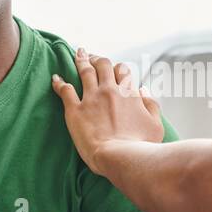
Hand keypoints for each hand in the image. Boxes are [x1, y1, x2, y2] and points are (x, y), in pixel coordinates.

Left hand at [51, 48, 163, 175]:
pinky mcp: (75, 110)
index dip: (119, 68)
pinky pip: (65, 90)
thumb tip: (143, 90)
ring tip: (78, 54)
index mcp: (129, 93)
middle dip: (98, 58)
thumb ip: (151, 105)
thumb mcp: (156, 125)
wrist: (120, 157)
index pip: (123, 71)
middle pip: (103, 65)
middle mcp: (110, 90)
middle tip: (92, 57)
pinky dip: (59, 82)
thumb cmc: (141, 146)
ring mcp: (92, 99)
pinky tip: (56, 78)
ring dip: (81, 60)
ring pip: (85, 71)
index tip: (115, 70)